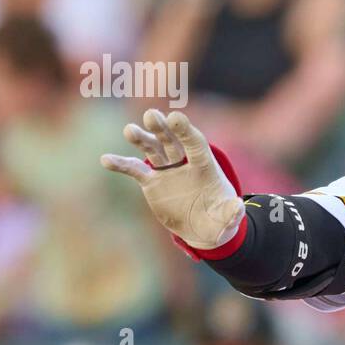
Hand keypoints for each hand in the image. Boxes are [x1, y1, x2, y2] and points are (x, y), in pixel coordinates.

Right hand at [101, 109, 244, 250]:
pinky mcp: (151, 182)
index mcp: (205, 166)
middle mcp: (184, 163)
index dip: (186, 130)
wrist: (204, 229)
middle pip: (172, 141)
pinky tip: (106, 160)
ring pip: (152, 150)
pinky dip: (121, 164)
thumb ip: (231, 213)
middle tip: (152, 115)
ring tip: (130, 130)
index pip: (196, 143)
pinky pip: (134, 169)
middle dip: (162, 128)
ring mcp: (167, 171)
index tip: (175, 116)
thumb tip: (238, 208)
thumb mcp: (229, 219)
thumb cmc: (220, 219)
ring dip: (141, 139)